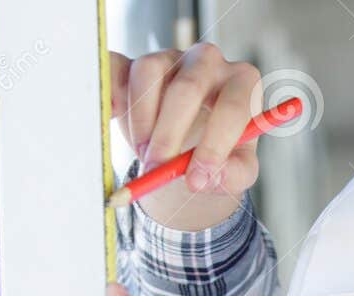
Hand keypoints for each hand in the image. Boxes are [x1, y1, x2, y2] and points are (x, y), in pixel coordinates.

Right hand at [108, 42, 262, 231]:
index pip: (234, 106)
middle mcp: (208, 62)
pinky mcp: (135, 63)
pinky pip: (117, 70)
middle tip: (157, 168)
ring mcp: (170, 57)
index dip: (214, 144)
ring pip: (149, 72)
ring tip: (144, 153)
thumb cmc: (219, 156)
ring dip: (141, 120)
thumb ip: (233, 176)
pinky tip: (112, 121)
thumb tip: (207, 176)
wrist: (188, 148)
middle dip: (169, 134)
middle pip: (188, 87)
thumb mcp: (235, 173)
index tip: (195, 180)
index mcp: (242, 84)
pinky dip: (111, 96)